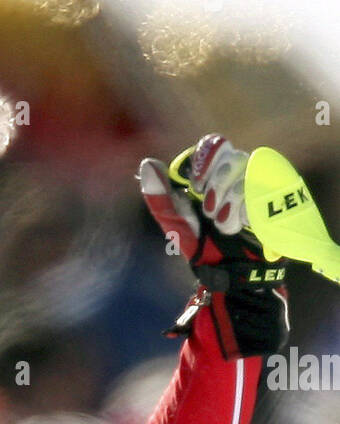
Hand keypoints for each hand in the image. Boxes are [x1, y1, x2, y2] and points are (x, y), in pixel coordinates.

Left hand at [139, 133, 289, 358]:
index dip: (206, 160)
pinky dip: (247, 211)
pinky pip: (263, 192)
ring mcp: (258, 189)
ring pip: (248, 175)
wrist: (231, 278)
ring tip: (223, 225)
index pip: (214, 145)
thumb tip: (147, 163)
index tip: (196, 183)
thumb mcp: (177, 225)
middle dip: (217, 185)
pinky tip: (243, 227)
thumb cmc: (203, 250)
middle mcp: (237, 177)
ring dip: (230, 202)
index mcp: (213, 176)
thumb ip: (160, 197)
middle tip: (210, 211)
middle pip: (233, 156)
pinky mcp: (276, 202)